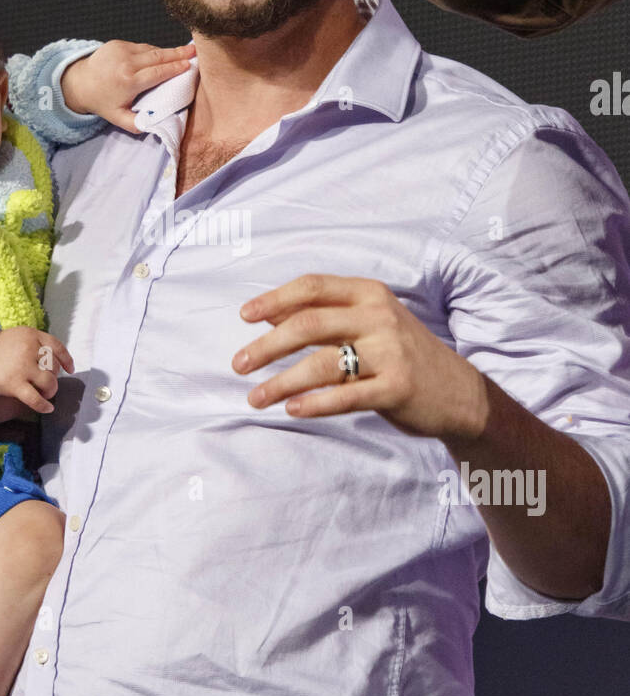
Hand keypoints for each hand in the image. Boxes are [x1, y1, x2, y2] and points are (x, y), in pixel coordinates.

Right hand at [0, 327, 73, 412]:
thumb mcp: (18, 337)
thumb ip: (36, 344)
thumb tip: (58, 363)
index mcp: (31, 335)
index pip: (57, 347)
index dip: (66, 360)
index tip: (70, 369)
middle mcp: (29, 349)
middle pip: (54, 366)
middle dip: (52, 376)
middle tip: (43, 381)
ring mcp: (22, 367)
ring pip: (50, 382)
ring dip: (51, 390)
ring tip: (44, 393)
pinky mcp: (14, 384)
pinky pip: (36, 399)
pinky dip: (44, 405)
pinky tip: (48, 409)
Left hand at [61, 39, 196, 131]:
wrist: (80, 82)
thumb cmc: (103, 102)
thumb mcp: (118, 119)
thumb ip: (137, 125)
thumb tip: (156, 125)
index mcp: (128, 81)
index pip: (158, 73)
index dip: (175, 68)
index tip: (190, 65)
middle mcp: (126, 62)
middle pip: (158, 56)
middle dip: (178, 53)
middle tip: (196, 50)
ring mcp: (121, 50)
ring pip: (151, 49)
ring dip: (168, 52)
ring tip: (185, 51)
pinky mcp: (118, 43)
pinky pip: (142, 46)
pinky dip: (153, 51)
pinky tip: (163, 54)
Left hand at [232, 274, 488, 439]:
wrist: (457, 392)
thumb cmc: (401, 354)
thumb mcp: (369, 322)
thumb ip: (324, 314)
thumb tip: (268, 312)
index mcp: (370, 293)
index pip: (313, 286)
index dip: (274, 299)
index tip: (244, 316)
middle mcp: (380, 317)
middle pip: (308, 324)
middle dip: (266, 346)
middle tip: (238, 365)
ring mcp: (390, 352)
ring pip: (321, 364)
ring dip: (281, 382)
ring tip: (256, 398)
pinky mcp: (397, 387)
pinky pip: (345, 396)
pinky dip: (314, 404)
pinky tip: (291, 409)